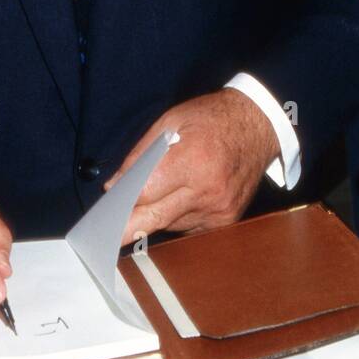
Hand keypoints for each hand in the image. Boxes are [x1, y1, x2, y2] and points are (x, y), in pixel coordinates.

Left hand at [108, 90, 279, 245]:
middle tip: (102, 240)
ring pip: (169, 224)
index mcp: (192, 160)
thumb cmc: (211, 118)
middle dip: (125, 228)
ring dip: (155, 214)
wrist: (258, 127)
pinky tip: (181, 196)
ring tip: (161, 189)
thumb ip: (140, 155)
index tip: (101, 215)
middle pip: (154, 218)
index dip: (121, 202)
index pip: (145, 193)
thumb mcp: (170, 122)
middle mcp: (207, 191)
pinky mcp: (226, 221)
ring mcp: (219, 210)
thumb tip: (115, 186)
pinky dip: (176, 216)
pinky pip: (188, 228)